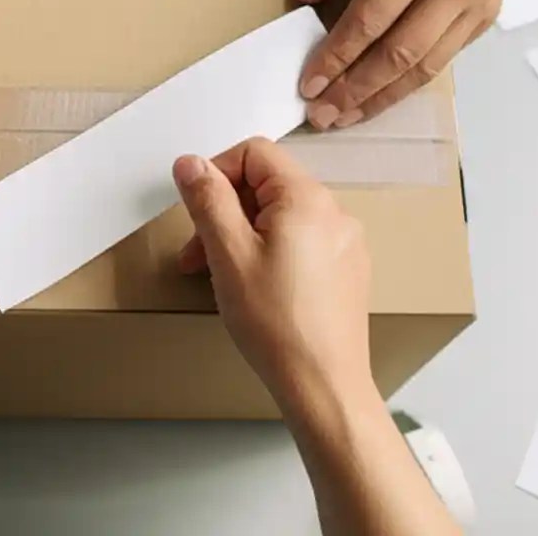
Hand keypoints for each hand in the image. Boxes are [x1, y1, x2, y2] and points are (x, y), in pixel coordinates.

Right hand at [171, 139, 370, 397]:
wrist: (323, 383)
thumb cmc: (275, 323)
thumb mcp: (228, 255)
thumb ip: (208, 201)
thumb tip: (190, 162)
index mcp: (306, 198)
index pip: (255, 153)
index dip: (217, 173)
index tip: (194, 210)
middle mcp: (334, 212)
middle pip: (268, 186)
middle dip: (226, 211)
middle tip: (196, 254)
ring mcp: (345, 242)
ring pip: (282, 217)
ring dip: (243, 235)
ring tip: (220, 276)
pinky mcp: (347, 270)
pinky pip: (301, 242)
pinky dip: (270, 252)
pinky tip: (255, 289)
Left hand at [295, 0, 537, 128]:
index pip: (370, 20)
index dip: (336, 57)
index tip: (308, 82)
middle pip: (398, 54)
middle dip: (354, 91)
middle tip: (320, 114)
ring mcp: (477, 4)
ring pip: (425, 67)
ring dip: (381, 98)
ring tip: (344, 116)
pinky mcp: (486, 14)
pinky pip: (444, 58)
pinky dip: (409, 82)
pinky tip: (381, 94)